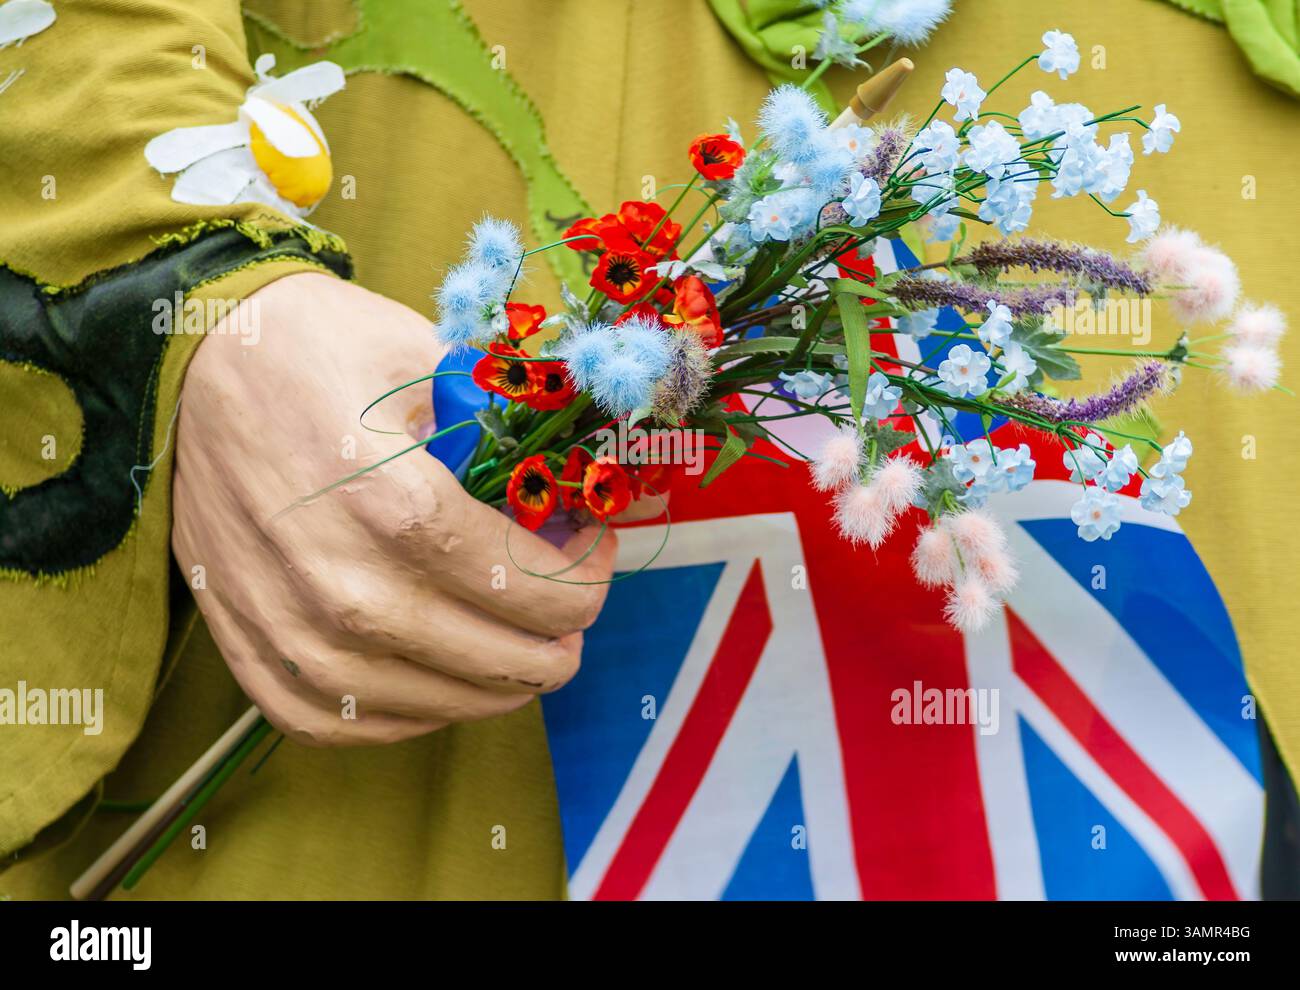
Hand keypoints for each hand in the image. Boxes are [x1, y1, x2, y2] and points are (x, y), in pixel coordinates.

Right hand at [171, 273, 615, 744]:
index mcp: (399, 506)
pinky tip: (439, 681)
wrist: (197, 361)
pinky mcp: (252, 652)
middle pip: (500, 662)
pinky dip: (410, 715)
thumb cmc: (317, 350)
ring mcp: (294, 633)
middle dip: (560, 640)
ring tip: (518, 647)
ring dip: (497, 686)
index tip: (591, 549)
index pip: (536, 592)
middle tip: (568, 606)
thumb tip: (566, 489)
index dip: (588, 582)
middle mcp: (346, 588)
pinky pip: (347, 723)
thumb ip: (506, 430)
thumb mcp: (428, 358)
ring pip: (436, 705)